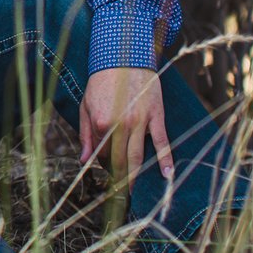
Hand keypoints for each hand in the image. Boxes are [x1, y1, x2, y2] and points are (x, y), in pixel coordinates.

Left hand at [79, 67, 173, 189]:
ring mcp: (139, 122)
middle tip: (118, 195)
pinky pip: (161, 142)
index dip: (103, 162)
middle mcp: (120, 125)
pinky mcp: (155, 117)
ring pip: (137, 157)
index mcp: (101, 123)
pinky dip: (165, 160)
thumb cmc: (102, 82)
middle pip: (119, 160)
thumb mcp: (86, 105)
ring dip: (134, 177)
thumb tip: (84, 160)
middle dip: (118, 179)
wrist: (124, 57)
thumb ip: (85, 134)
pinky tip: (167, 176)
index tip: (105, 169)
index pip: (102, 154)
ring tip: (132, 193)